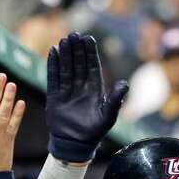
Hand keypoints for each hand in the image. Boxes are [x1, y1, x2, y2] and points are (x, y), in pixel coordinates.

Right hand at [46, 33, 128, 161]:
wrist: (75, 144)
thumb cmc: (95, 131)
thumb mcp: (108, 116)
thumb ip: (115, 99)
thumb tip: (125, 83)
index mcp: (94, 89)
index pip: (93, 66)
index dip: (90, 53)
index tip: (88, 38)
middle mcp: (81, 87)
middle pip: (79, 63)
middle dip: (77, 49)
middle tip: (74, 34)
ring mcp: (67, 90)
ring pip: (66, 68)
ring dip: (65, 54)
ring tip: (64, 40)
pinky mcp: (55, 96)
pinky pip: (53, 77)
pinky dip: (52, 65)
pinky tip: (53, 52)